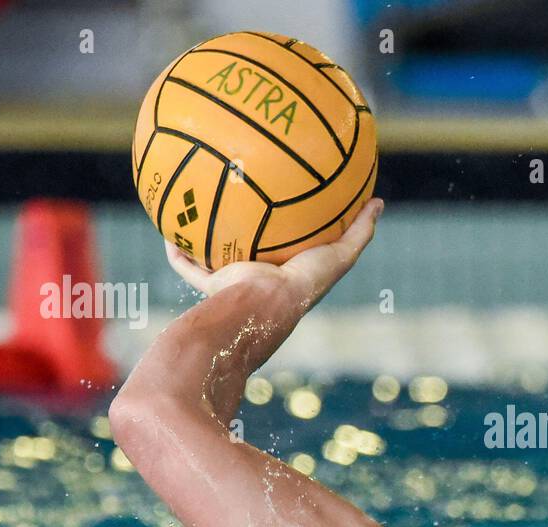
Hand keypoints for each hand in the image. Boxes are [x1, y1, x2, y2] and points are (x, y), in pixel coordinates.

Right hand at [165, 197, 383, 309]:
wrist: (265, 306)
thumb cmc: (305, 283)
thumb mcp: (340, 254)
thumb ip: (359, 231)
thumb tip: (378, 202)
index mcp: (288, 274)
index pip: (288, 250)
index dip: (286, 229)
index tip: (282, 203)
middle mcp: (259, 280)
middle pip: (250, 252)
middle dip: (243, 231)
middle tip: (236, 198)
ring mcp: (233, 284)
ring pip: (214, 259)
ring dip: (204, 240)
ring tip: (194, 207)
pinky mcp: (212, 286)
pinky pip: (187, 265)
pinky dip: (177, 250)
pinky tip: (169, 226)